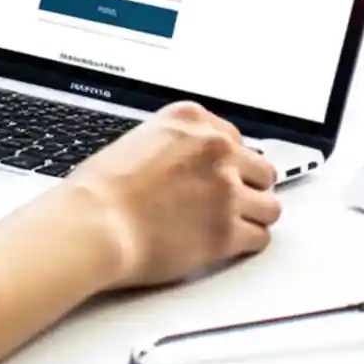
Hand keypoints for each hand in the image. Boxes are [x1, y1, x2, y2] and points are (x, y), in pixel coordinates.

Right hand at [66, 101, 281, 288]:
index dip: (228, 161)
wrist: (94, 224)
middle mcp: (215, 149)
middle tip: (230, 200)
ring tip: (236, 224)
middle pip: (260, 168)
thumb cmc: (100, 191)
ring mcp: (225, 190)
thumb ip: (174, 145)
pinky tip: (232, 243)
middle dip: (246, 186)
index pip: (233, 137)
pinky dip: (247, 242)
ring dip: (253, 215)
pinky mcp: (227, 231)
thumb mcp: (137, 141)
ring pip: (269, 204)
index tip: (223, 173)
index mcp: (191, 121)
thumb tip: (189, 164)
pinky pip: (260, 237)